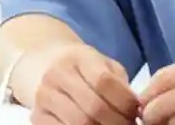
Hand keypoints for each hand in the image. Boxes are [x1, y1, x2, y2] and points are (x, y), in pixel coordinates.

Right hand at [20, 43, 139, 124]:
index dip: (125, 102)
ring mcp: (44, 96)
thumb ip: (120, 84)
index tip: (137, 113)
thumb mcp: (104, 65)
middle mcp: (58, 75)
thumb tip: (138, 110)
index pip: (104, 82)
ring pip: (79, 124)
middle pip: (93, 108)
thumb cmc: (84, 68)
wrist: (44, 65)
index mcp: (79, 57)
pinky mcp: (36, 116)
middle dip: (117, 123)